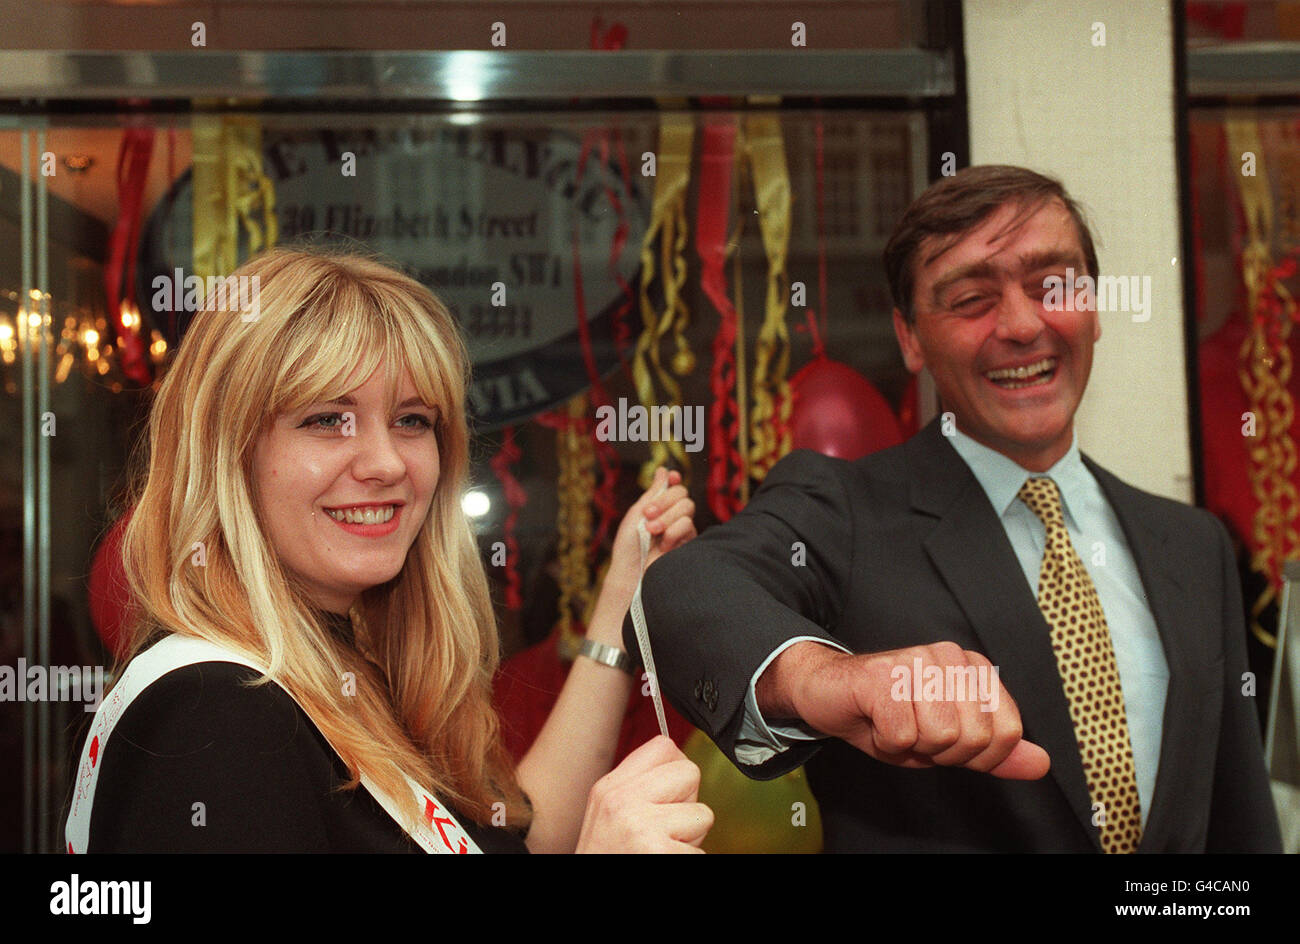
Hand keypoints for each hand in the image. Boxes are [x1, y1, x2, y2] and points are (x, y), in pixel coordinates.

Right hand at [575, 735, 713, 852]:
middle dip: (688, 803)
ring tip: (662, 851)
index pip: (663, 746)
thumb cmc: (608, 857)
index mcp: (610, 788)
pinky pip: (702, 851)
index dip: (676, 770)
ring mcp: (641, 827)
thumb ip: (638, 788)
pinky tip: (663, 863)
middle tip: (665, 830)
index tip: (669, 794)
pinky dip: (689, 861)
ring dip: (691, 839)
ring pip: (703, 814)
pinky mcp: (660, 853)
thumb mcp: (608, 814)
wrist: (588, 896)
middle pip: (690, 772)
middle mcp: (622, 801)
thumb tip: (677, 766)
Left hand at [603, 467, 696, 600]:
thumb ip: (653, 493)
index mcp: (658, 507)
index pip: (673, 486)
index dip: (674, 480)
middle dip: (664, 501)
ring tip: (652, 532)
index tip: (671, 477)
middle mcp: (673, 515)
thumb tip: (663, 470)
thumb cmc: (629, 545)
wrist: (631, 572)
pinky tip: (663, 545)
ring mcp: (682, 529)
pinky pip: (688, 525)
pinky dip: (673, 532)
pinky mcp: (689, 542)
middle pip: (682, 493)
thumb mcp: (637, 513)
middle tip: (647, 516)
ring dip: (666, 518)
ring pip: (687, 507)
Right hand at [763, 641, 1049, 779]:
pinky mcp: (884, 675)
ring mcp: (917, 661)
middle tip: (914, 733)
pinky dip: (886, 742)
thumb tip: (1040, 763)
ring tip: (894, 725)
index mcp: (973, 667)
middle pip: (975, 738)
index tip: (945, 742)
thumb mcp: (949, 740)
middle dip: (941, 752)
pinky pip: (903, 735)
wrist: (828, 694)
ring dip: (912, 746)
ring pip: (941, 736)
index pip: (1007, 731)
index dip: (976, 756)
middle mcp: (950, 656)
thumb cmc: (888, 715)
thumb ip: (996, 751)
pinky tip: (875, 722)